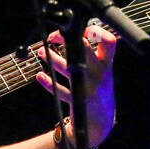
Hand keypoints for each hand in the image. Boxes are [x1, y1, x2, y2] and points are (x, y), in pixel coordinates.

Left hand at [34, 22, 117, 148]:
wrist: (101, 120)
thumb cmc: (99, 89)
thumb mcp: (103, 70)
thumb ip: (93, 54)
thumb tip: (75, 33)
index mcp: (107, 64)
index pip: (109, 42)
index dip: (96, 31)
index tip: (81, 28)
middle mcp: (99, 74)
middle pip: (84, 51)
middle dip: (66, 40)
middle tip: (54, 36)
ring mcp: (88, 88)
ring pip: (69, 69)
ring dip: (53, 59)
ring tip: (41, 51)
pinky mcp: (77, 101)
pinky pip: (60, 91)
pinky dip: (48, 83)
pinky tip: (40, 76)